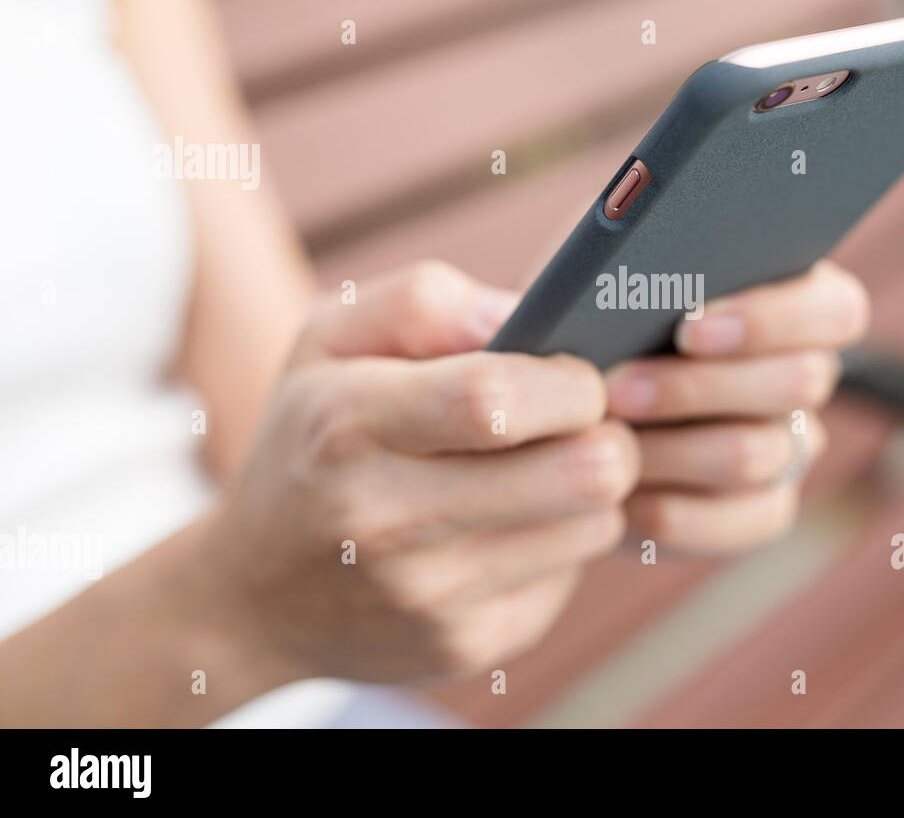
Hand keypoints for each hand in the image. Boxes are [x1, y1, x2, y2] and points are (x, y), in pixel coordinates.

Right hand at [201, 262, 638, 684]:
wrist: (252, 595)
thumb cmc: (311, 439)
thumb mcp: (329, 339)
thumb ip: (423, 301)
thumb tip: (520, 317)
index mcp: (350, 425)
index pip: (495, 398)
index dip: (568, 380)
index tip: (574, 375)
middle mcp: (385, 520)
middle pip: (584, 472)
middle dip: (606, 433)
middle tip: (581, 421)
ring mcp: (429, 597)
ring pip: (596, 525)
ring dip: (589, 491)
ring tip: (538, 471)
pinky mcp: (466, 646)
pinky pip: (571, 577)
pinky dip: (559, 544)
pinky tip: (508, 527)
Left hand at [604, 261, 867, 554]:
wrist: (558, 405)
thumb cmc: (587, 316)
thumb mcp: (603, 269)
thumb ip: (634, 246)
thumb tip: (633, 259)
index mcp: (792, 299)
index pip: (836, 309)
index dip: (773, 319)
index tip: (690, 329)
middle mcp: (802, 375)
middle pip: (801, 383)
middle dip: (699, 387)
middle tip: (619, 390)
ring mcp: (788, 447)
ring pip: (762, 454)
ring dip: (675, 448)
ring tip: (607, 438)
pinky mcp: (760, 510)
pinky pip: (745, 522)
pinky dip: (677, 514)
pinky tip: (623, 497)